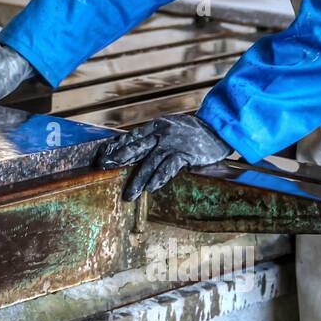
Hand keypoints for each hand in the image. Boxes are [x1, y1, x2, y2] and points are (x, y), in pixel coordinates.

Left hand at [97, 113, 232, 200]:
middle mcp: (161, 133)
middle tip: (104, 167)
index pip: (132, 136)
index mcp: (156, 126)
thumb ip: (154, 136)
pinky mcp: (185, 154)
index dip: (117, 146)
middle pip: (136, 147)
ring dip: (138, 180)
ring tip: (129, 195)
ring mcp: (173, 144)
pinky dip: (159, 178)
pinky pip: (168, 167)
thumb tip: (135, 150)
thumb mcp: (170, 127)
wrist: (218, 128)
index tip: (103, 155)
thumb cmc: (193, 132)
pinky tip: (151, 188)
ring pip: (150, 162)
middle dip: (119, 158)